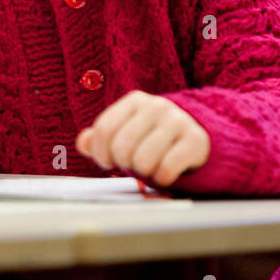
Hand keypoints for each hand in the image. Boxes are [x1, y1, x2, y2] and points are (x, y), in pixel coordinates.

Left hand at [75, 90, 209, 186]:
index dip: (101, 154)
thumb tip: (83, 143)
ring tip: (150, 167)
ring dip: (144, 172)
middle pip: (122, 146)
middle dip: (124, 163)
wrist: (192, 139)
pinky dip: (162, 179)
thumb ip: (99, 138)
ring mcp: (178, 121)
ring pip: (144, 159)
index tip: (109, 163)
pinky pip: (167, 168)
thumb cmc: (150, 139)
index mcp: (135, 100)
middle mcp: (157, 106)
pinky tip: (165, 174)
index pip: (104, 129)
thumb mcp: (124, 132)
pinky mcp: (195, 140)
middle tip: (133, 164)